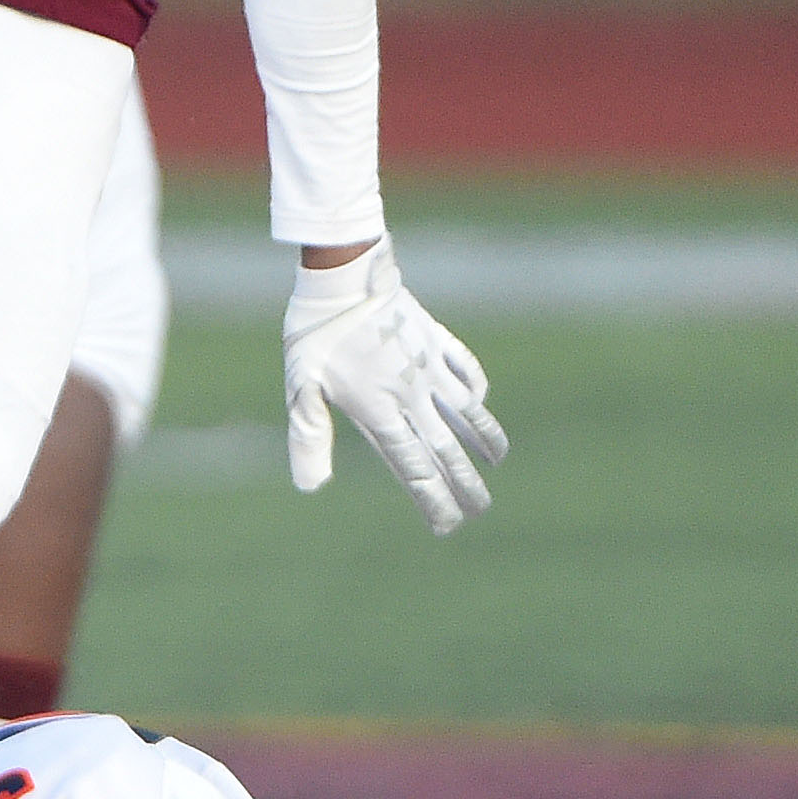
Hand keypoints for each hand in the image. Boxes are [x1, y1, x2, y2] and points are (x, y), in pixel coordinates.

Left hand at [283, 234, 506, 534]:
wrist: (342, 274)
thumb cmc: (314, 334)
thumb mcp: (301, 388)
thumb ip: (309, 438)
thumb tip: (311, 488)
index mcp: (379, 410)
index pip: (414, 468)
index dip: (432, 500)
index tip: (447, 525)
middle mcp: (411, 394)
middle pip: (446, 448)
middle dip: (465, 483)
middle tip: (480, 509)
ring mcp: (427, 365)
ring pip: (466, 410)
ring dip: (483, 438)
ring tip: (496, 461)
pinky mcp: (434, 338)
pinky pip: (465, 368)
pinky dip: (475, 389)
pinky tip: (478, 400)